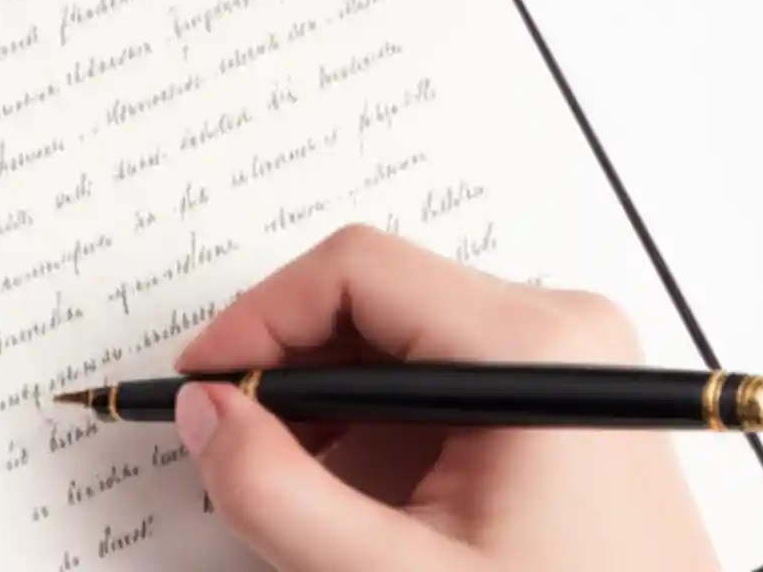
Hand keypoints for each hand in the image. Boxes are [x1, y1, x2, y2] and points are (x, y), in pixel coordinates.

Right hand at [173, 225, 719, 571]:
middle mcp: (556, 332)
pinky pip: (431, 374)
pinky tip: (347, 484)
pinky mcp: (549, 397)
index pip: (357, 268)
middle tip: (231, 433)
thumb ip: (277, 494)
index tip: (204, 377)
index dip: (259, 315)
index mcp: (533, 351)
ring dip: (323, 398)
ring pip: (395, 336)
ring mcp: (558, 362)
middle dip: (286, 363)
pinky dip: (369, 420)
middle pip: (373, 296)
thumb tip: (206, 413)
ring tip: (289, 476)